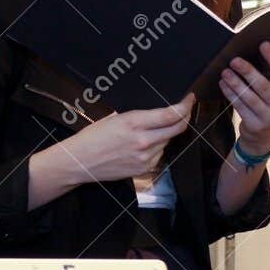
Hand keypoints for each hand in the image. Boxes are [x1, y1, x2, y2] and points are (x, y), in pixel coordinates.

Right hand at [58, 94, 193, 182]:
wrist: (80, 162)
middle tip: (186, 109)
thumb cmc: (93, 138)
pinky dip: (157, 148)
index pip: (170, 115)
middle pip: (176, 129)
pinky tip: (144, 145)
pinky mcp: (144, 169)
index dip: (185, 106)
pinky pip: (159, 155)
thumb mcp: (116, 118)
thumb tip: (160, 113)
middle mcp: (143, 141)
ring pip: (168, 142)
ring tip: (152, 130)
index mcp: (134, 123)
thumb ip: (140, 117)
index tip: (190, 99)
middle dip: (185, 117)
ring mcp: (145, 158)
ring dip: (167, 134)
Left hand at [220, 43, 269, 152]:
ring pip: (249, 97)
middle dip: (248, 71)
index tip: (263, 44)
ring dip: (235, 83)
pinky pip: (240, 106)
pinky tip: (223, 84)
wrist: (264, 137)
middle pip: (263, 85)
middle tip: (234, 60)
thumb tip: (250, 53)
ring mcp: (268, 116)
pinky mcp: (255, 125)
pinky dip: (230, 94)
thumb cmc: (267, 106)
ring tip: (225, 72)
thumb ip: (268, 76)